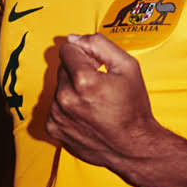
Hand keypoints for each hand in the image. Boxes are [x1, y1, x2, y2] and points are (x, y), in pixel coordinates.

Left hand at [46, 33, 162, 169]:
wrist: (133, 147)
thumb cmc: (133, 108)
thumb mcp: (127, 66)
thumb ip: (99, 44)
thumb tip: (74, 38)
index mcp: (83, 80)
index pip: (68, 49)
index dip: (85, 54)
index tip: (96, 66)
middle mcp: (65, 98)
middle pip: (63, 67)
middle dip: (78, 71)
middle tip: (99, 86)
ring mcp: (57, 115)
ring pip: (59, 86)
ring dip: (72, 89)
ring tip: (94, 103)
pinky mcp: (54, 128)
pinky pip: (55, 105)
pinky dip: (67, 107)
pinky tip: (85, 115)